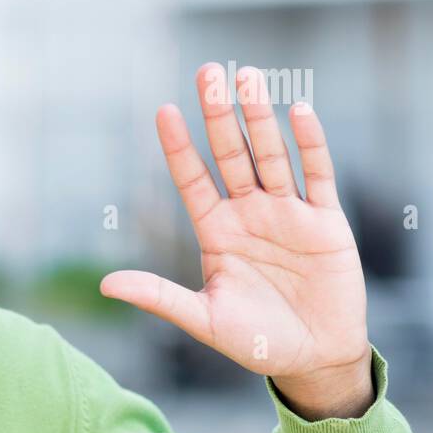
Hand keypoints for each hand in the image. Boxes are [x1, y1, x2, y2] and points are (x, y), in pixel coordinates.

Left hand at [100, 62, 372, 417]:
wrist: (314, 360)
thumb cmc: (256, 342)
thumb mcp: (204, 319)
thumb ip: (160, 298)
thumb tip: (106, 285)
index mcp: (217, 233)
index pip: (193, 180)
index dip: (179, 147)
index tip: (163, 111)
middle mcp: (250, 214)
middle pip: (231, 154)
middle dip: (219, 115)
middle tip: (207, 72)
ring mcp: (288, 214)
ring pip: (271, 155)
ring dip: (260, 117)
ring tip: (247, 76)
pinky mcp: (326, 223)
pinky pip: (317, 176)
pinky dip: (309, 145)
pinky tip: (298, 111)